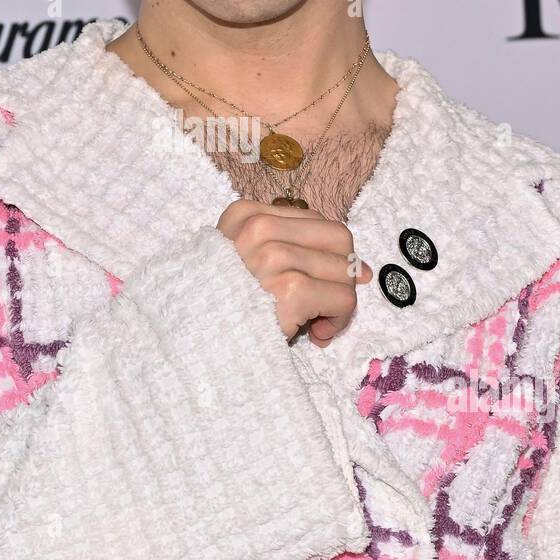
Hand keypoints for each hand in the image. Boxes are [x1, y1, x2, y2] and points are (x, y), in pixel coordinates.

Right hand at [216, 199, 372, 345]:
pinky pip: (343, 298)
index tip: (320, 279)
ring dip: (338, 303)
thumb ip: (297, 253)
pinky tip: (315, 333)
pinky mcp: (290, 289)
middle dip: (341, 273)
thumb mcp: (247, 264)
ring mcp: (274, 257)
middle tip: (322, 300)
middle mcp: (258, 229)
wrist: (197, 344)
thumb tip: (362, 269)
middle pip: (339, 238)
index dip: (328, 253)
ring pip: (345, 271)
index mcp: (245, 216)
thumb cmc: (227, 307)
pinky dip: (338, 320)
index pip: (316, 220)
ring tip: (314, 321)